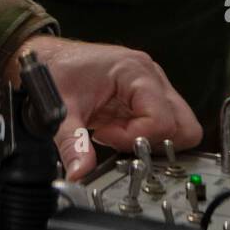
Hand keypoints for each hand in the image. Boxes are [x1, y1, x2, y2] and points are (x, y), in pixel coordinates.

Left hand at [3, 34, 201, 180]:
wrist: (45, 58)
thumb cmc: (55, 70)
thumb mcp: (60, 109)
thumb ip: (72, 143)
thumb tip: (80, 172)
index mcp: (134, 70)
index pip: (161, 120)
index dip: (135, 138)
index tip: (106, 136)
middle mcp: (150, 75)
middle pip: (183, 125)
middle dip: (154, 142)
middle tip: (119, 140)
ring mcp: (152, 85)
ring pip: (179, 127)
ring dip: (150, 140)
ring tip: (115, 133)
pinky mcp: (146, 96)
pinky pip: (162, 125)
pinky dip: (144, 135)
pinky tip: (116, 130)